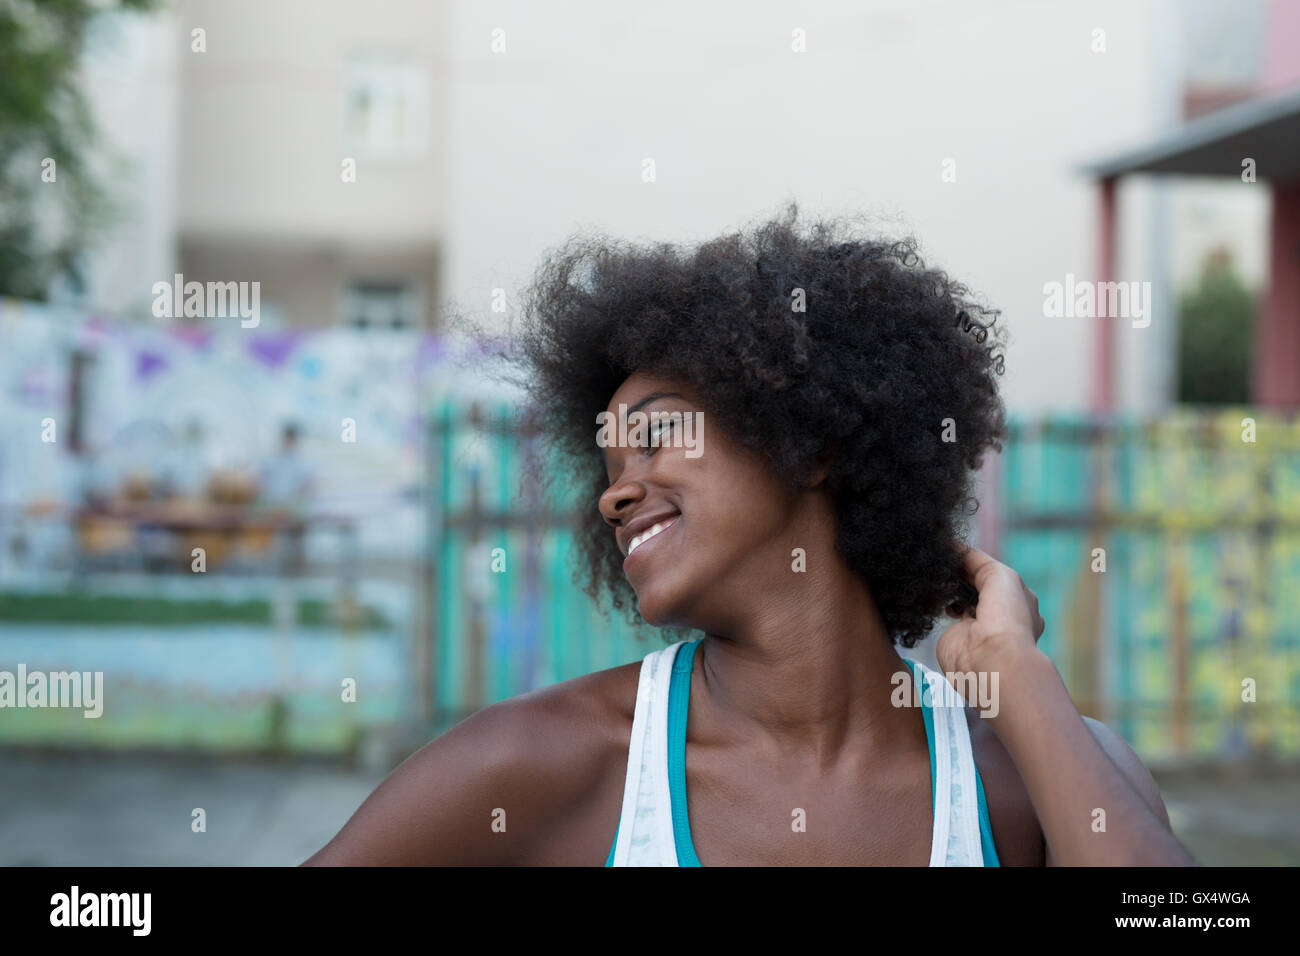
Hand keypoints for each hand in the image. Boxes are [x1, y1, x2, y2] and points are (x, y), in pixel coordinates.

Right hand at [935, 545, 1045, 686]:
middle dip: (960, 573)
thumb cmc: (1005, 616)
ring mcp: (976, 626)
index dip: (973, 561)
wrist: (991, 658)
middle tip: (941, 558)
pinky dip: (938, 600)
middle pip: (975, 585)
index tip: (952, 548)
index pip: (993, 574)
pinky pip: (944, 611)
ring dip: (949, 586)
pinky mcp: (954, 636)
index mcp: (1017, 600)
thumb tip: (956, 549)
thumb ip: (977, 559)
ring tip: (937, 574)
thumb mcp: (999, 574)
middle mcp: (998, 614)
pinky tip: (934, 591)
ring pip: (959, 597)